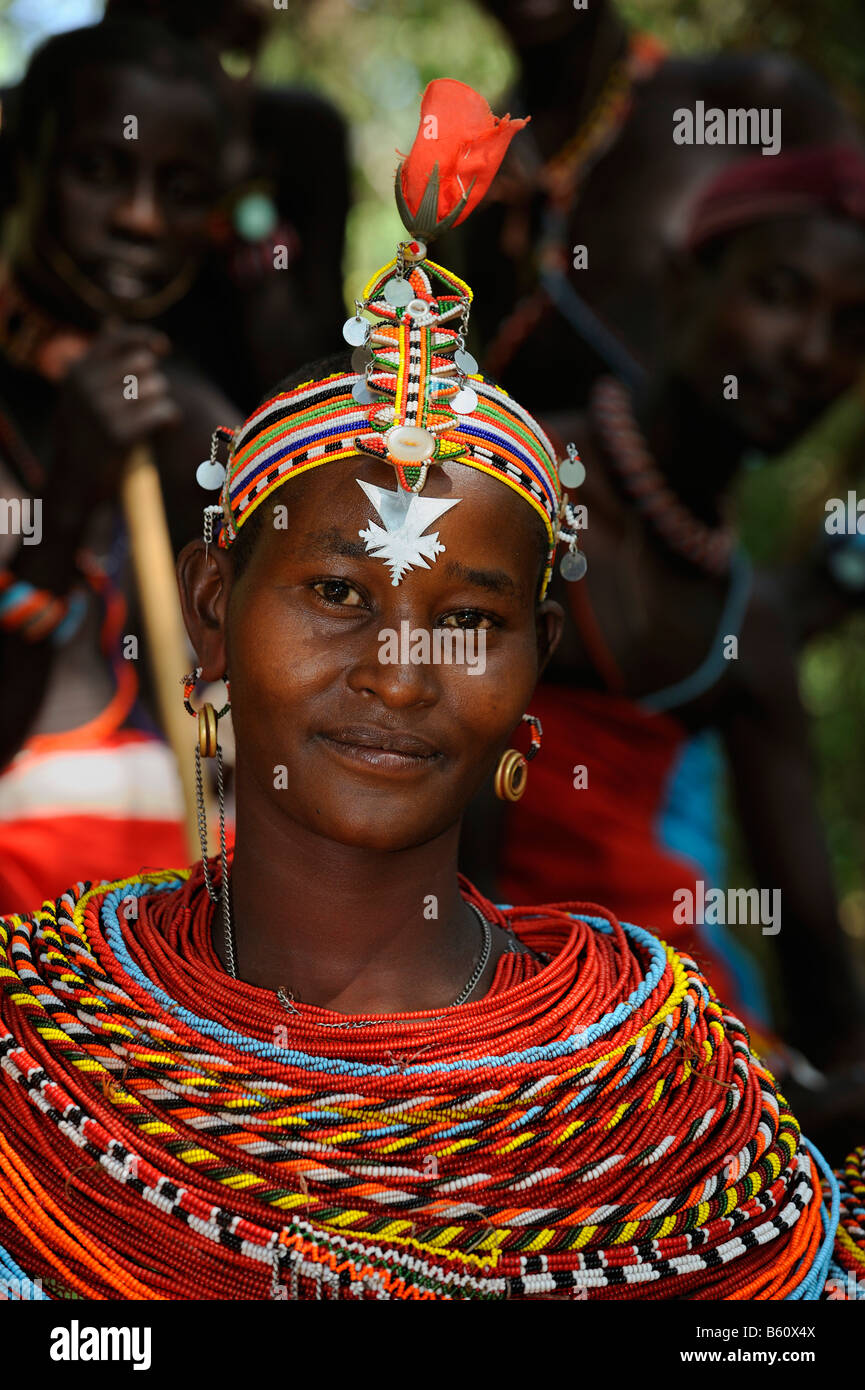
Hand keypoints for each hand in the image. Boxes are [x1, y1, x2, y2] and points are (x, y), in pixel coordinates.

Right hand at [53, 323, 180, 514]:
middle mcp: (85, 387)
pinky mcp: (118, 435)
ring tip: (150, 418)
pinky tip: (165, 427)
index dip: (144, 338)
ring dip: (161, 402)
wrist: (74, 481)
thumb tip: (111, 322)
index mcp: (76, 371)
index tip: (163, 347)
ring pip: (156, 388)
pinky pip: (162, 412)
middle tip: (145, 403)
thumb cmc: (83, 432)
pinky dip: (169, 419)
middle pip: (143, 364)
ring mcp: (100, 411)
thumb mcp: (80, 392)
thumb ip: (97, 358)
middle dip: (153, 381)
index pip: (117, 339)